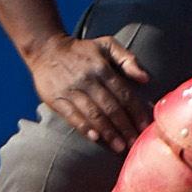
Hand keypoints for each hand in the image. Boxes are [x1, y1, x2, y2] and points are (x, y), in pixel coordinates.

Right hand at [25, 33, 150, 151]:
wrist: (46, 48)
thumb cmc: (81, 50)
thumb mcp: (106, 45)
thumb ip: (127, 59)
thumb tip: (145, 78)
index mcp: (102, 67)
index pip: (123, 93)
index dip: (135, 112)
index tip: (145, 127)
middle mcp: (88, 79)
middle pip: (110, 107)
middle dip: (124, 127)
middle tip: (134, 144)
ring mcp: (71, 89)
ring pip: (93, 113)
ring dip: (108, 131)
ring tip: (119, 146)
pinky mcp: (56, 98)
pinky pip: (71, 115)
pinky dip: (83, 126)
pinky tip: (94, 137)